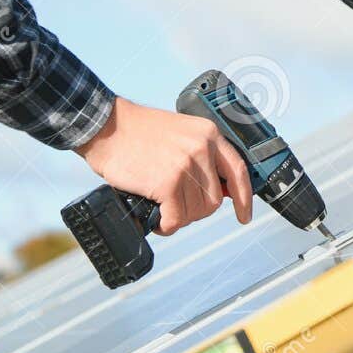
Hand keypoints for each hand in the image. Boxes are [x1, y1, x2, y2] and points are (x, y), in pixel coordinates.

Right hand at [76, 96, 252, 234]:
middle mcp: (201, 149)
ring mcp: (185, 166)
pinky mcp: (167, 183)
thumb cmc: (138, 131)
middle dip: (197, 211)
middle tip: (177, 207)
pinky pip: (176, 219)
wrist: (107, 127)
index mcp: (208, 134)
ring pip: (196, 212)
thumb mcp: (180, 132)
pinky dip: (167, 226)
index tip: (244, 215)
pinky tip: (158, 220)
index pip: (238, 170)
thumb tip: (216, 189)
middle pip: (215, 199)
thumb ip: (200, 155)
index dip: (244, 198)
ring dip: (179, 217)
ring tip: (164, 210)